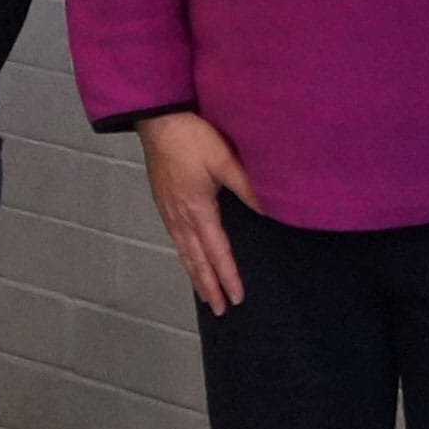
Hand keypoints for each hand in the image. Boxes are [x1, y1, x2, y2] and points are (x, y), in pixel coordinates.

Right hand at [137, 109, 254, 315]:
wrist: (157, 118)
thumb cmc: (192, 137)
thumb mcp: (224, 160)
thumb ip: (248, 187)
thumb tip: (272, 213)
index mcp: (197, 209)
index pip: (216, 252)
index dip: (227, 276)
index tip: (236, 299)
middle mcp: (180, 216)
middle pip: (195, 259)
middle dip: (208, 285)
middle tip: (219, 310)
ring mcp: (168, 209)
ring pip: (183, 250)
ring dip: (195, 273)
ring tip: (203, 292)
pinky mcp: (163, 200)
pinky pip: (175, 238)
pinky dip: (184, 255)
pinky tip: (187, 256)